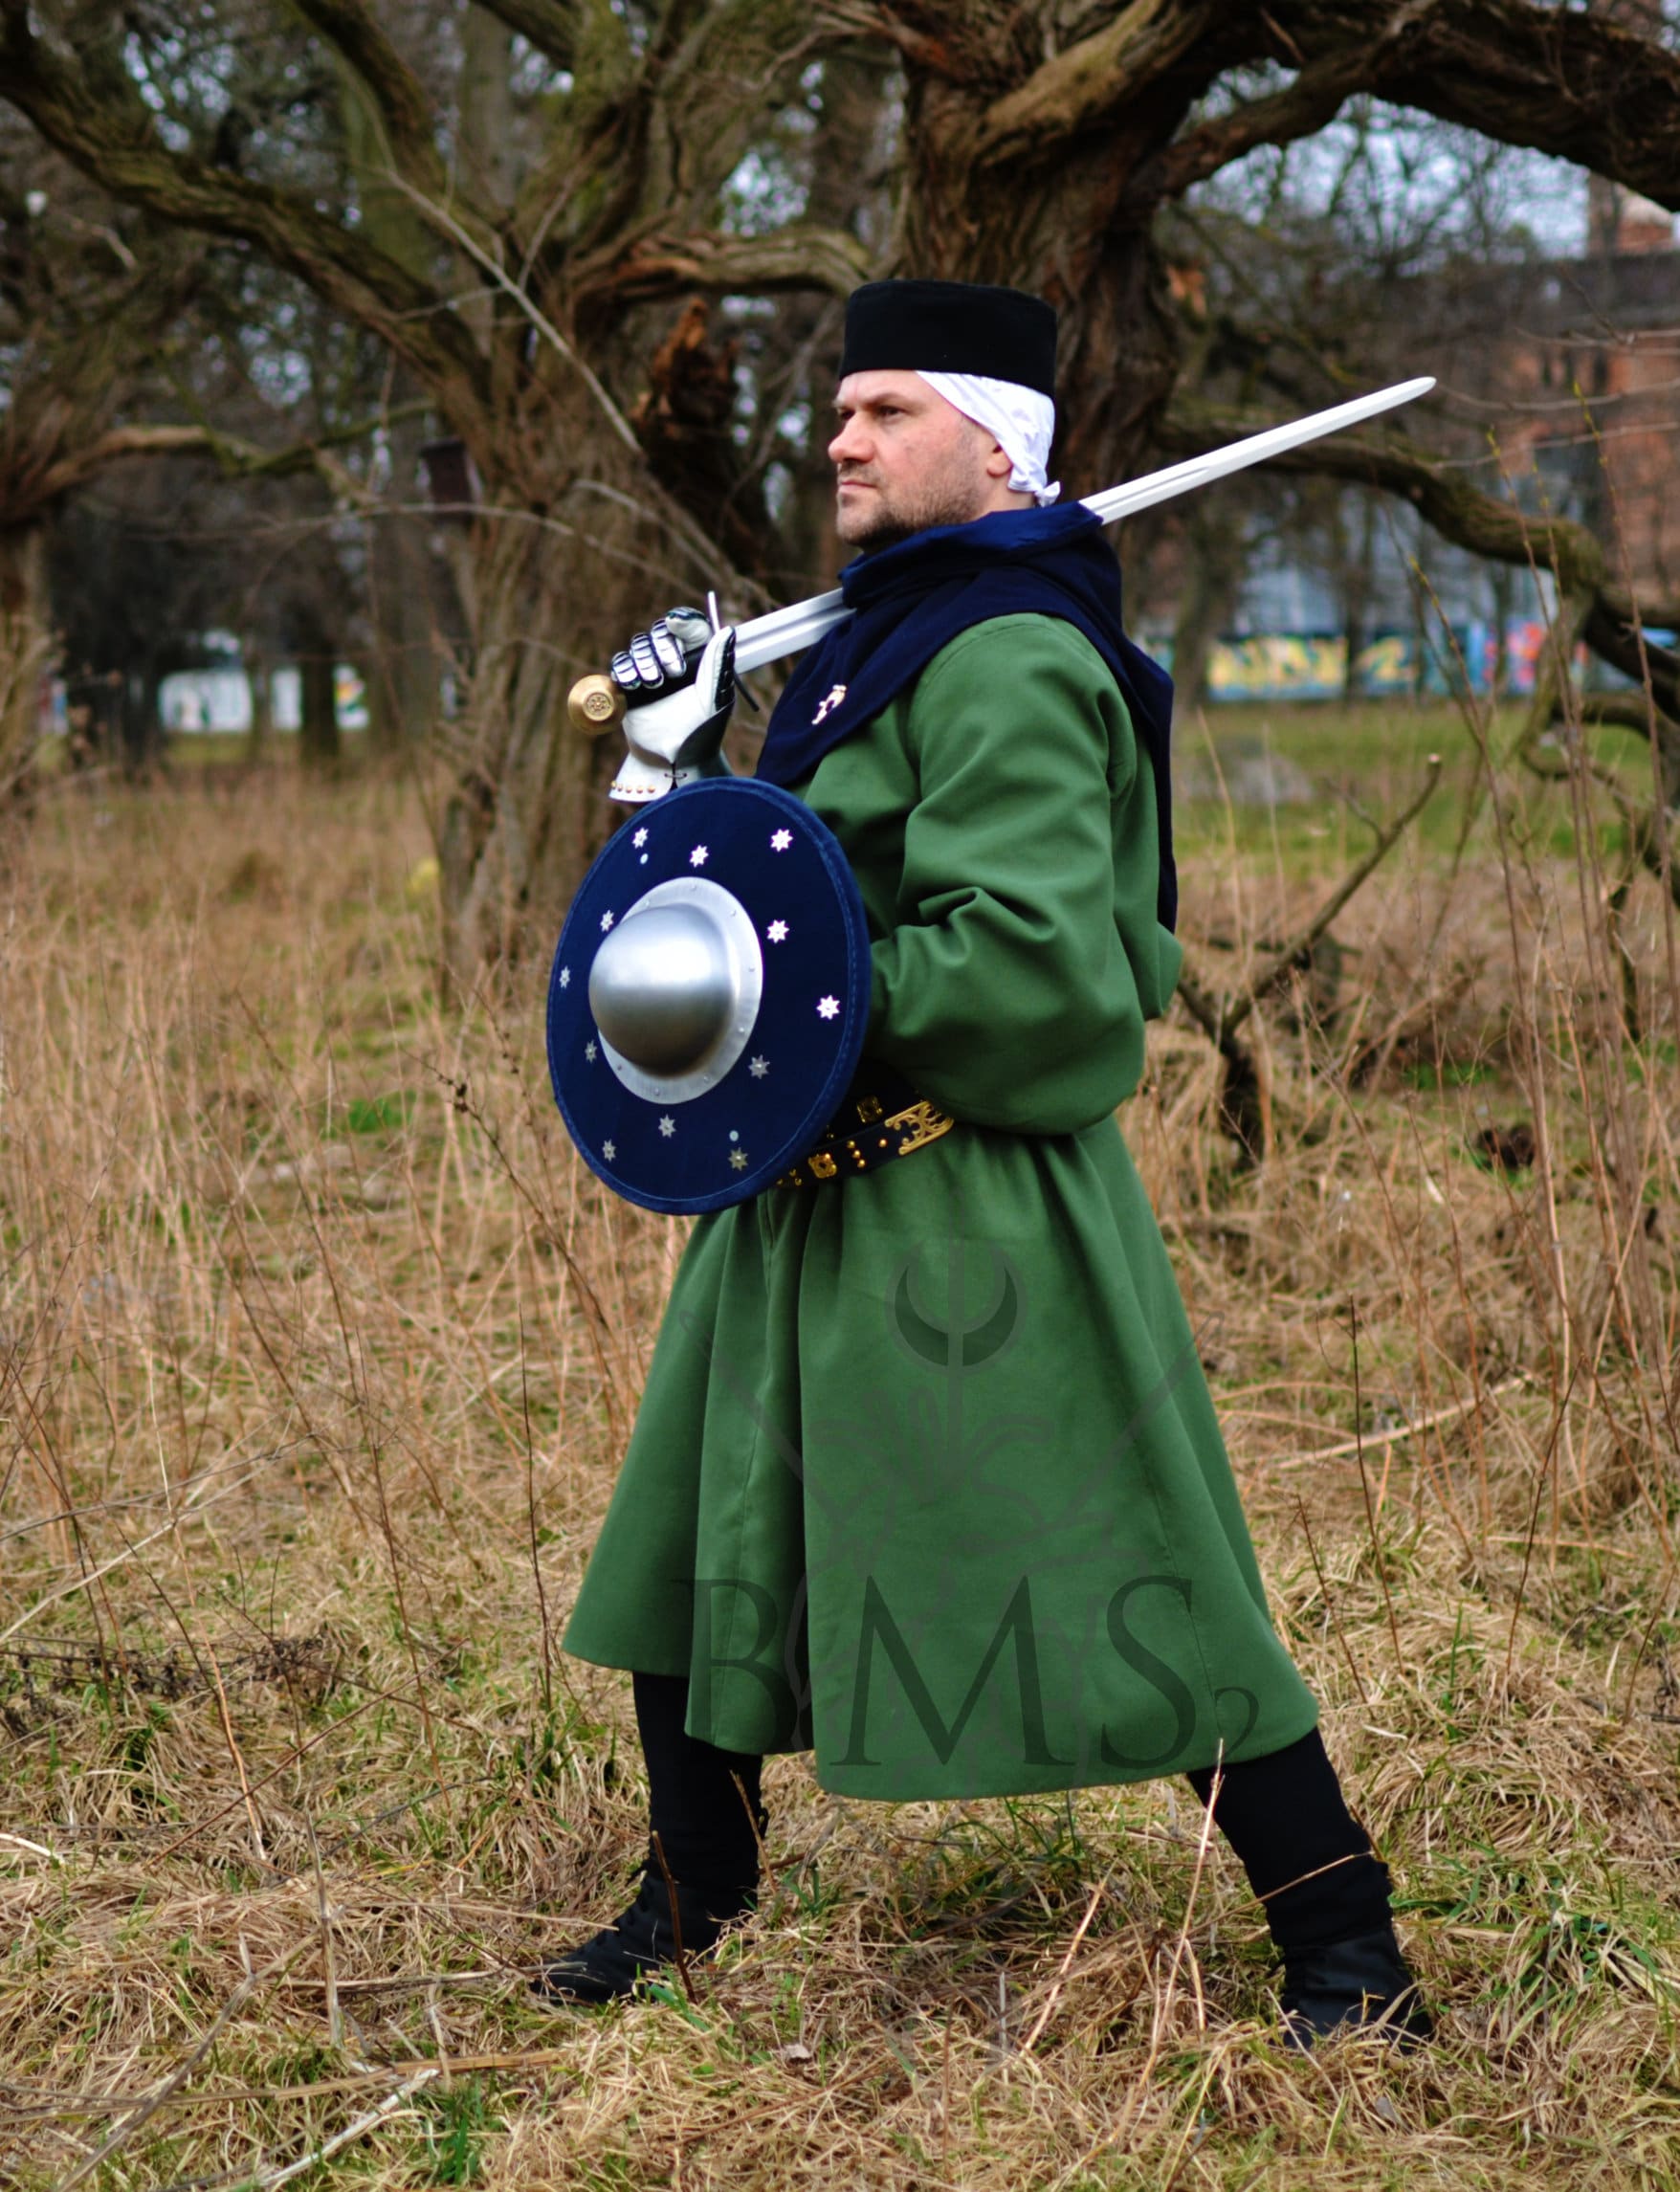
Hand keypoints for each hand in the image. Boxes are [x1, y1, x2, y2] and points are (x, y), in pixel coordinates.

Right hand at [609, 608, 736, 805]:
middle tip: (673, 673)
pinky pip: (619, 665)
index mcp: (699, 659)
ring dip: (643, 661)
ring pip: (638, 646)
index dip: (682, 621)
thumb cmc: (704, 730)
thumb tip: (728, 630)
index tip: (676, 624)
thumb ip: (719, 663)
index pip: (690, 627)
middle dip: (663, 647)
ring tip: (653, 685)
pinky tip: (633, 686)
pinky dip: (624, 671)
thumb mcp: (716, 697)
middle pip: (660, 633)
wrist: (677, 760)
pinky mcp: (629, 687)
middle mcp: (674, 661)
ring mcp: (650, 672)